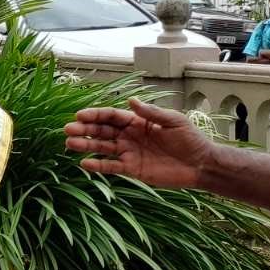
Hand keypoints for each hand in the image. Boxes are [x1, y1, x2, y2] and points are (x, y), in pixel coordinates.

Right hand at [63, 98, 214, 188]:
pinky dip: (97, 165)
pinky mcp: (132, 169)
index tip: (80, 115)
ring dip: (85, 145)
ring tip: (69, 143)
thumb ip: (151, 113)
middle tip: (67, 129)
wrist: (202, 164)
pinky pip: (111, 166)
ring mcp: (129, 153)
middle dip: (84, 129)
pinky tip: (84, 163)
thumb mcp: (174, 121)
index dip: (95, 115)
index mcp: (137, 122)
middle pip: (101, 130)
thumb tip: (131, 100)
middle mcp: (129, 136)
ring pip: (102, 147)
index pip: (111, 116)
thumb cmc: (191, 139)